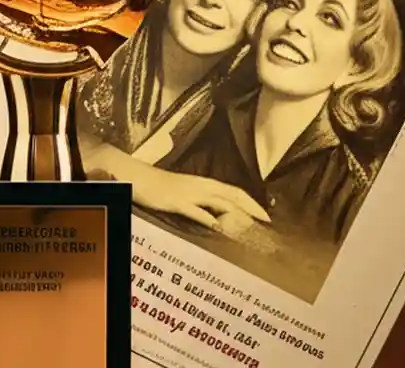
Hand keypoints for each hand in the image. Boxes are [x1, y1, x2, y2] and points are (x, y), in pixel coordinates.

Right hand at [132, 166, 269, 229]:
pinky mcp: (176, 202)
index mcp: (204, 183)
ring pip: (218, 201)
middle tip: (266, 222)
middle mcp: (201, 186)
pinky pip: (195, 210)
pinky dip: (208, 218)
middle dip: (251, 207)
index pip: (234, 191)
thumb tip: (217, 215)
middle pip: (232, 195)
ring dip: (236, 213)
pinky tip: (218, 227)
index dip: (251, 202)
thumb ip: (201, 202)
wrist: (138, 178)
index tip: (265, 215)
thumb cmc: (160, 186)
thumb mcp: (185, 192)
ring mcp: (189, 193)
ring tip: (250, 226)